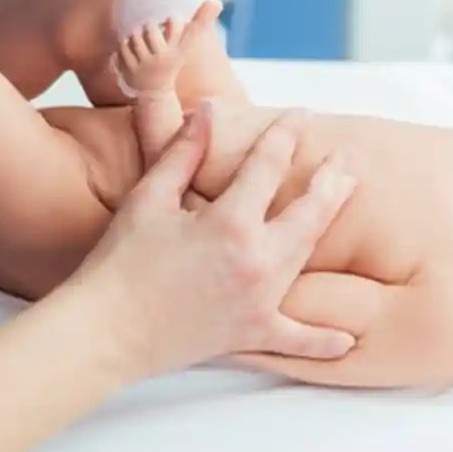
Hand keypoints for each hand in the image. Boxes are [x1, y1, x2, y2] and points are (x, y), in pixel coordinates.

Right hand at [70, 102, 357, 378]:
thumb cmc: (119, 264)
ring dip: (329, 224)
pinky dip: (322, 341)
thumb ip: (184, 152)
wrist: (105, 332)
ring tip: (344, 197)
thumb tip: (207, 110)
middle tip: (344, 160)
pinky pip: (296, 340)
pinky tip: (347, 339)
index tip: (301, 115)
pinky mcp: (252, 333)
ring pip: (307, 256)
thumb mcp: (149, 198)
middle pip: (309, 211)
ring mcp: (260, 300)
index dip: (287, 134)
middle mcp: (257, 260)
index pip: (270, 165)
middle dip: (329, 181)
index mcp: (231, 222)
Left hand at [114, 1, 221, 94]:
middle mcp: (161, 59)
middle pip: (150, 28)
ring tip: (140, 37)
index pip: (174, 24)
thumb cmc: (173, 62)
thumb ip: (202, 22)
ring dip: (135, 34)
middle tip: (150, 29)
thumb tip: (217, 1)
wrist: (156, 94)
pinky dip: (124, 45)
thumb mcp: (187, 44)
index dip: (171, 20)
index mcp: (177, 52)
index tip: (172, 22)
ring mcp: (144, 66)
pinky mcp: (129, 71)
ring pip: (134, 36)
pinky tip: (130, 48)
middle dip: (149, 26)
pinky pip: (122, 48)